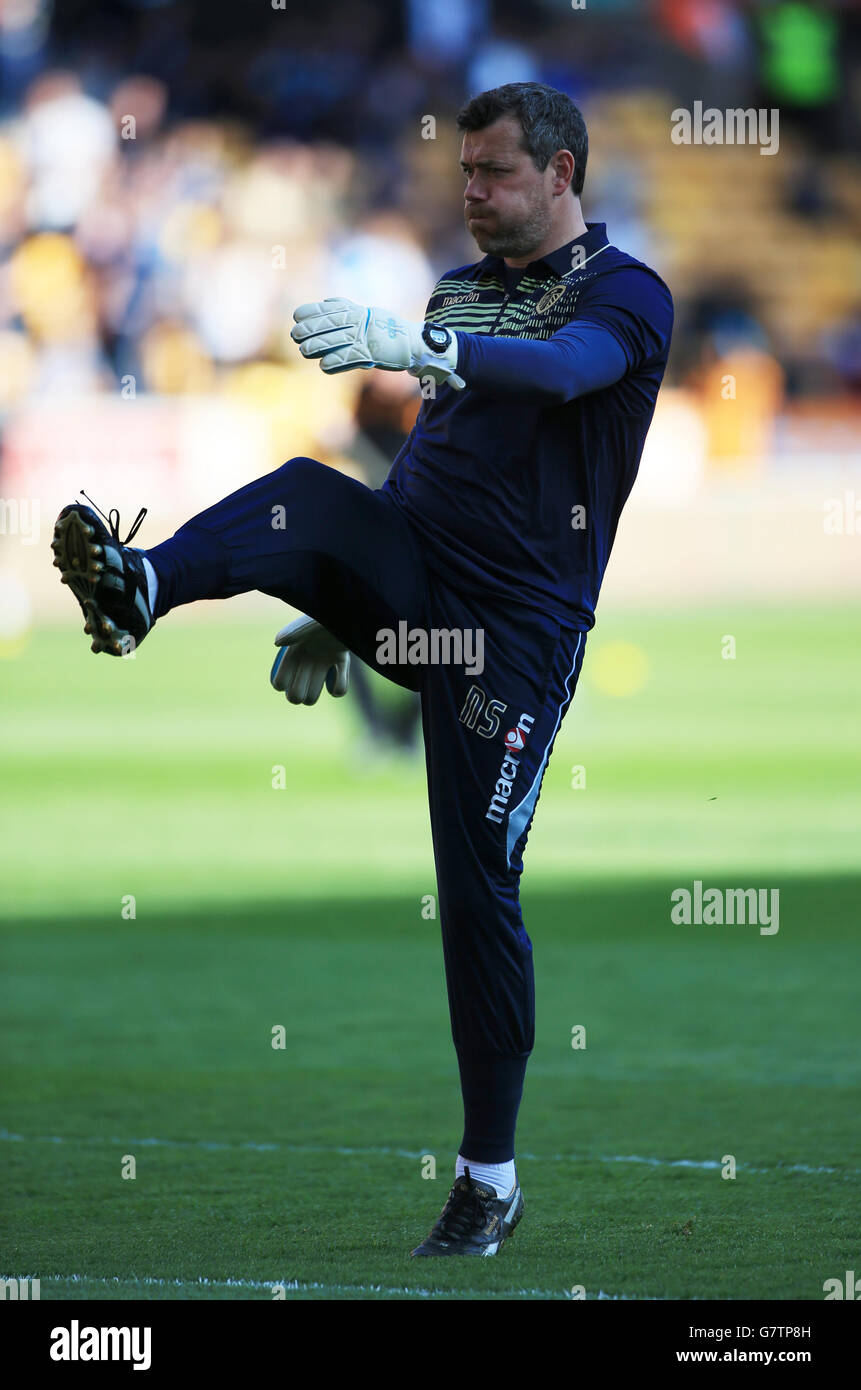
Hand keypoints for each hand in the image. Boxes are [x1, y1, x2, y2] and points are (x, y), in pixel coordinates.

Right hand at [270, 615, 350, 705]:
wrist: (348, 610)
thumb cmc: (324, 618)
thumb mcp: (309, 624)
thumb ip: (293, 631)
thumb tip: (277, 642)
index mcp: (293, 651)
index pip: (280, 681)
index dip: (281, 683)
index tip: (290, 676)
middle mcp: (306, 661)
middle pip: (295, 695)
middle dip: (298, 695)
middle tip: (306, 683)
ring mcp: (323, 663)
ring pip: (312, 697)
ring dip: (314, 693)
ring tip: (322, 677)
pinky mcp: (342, 662)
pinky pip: (338, 690)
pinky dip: (338, 688)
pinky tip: (338, 672)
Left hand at [290, 298, 464, 388]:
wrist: (416, 344)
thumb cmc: (390, 331)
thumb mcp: (368, 315)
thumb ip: (348, 309)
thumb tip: (327, 302)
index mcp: (360, 312)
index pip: (332, 310)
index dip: (313, 312)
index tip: (296, 315)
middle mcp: (363, 323)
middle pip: (333, 324)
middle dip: (313, 329)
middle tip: (295, 334)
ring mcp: (369, 338)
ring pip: (340, 341)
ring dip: (321, 346)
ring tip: (304, 350)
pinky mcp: (375, 355)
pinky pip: (353, 358)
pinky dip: (338, 362)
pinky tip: (324, 366)